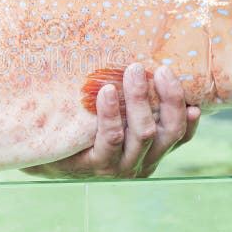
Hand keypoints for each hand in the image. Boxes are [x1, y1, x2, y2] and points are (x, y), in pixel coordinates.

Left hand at [23, 63, 199, 178]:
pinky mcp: (96, 166)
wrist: (42, 154)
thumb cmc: (81, 129)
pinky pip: (110, 137)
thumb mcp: (111, 117)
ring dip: (139, 99)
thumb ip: (130, 103)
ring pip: (143, 132)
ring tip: (133, 70)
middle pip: (168, 131)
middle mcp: (140, 163)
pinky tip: (106, 91)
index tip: (189, 91)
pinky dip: (111, 113)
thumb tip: (145, 64)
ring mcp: (120, 167)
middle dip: (169, 98)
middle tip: (162, 70)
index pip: (179, 135)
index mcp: (149, 152)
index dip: (189, 116)